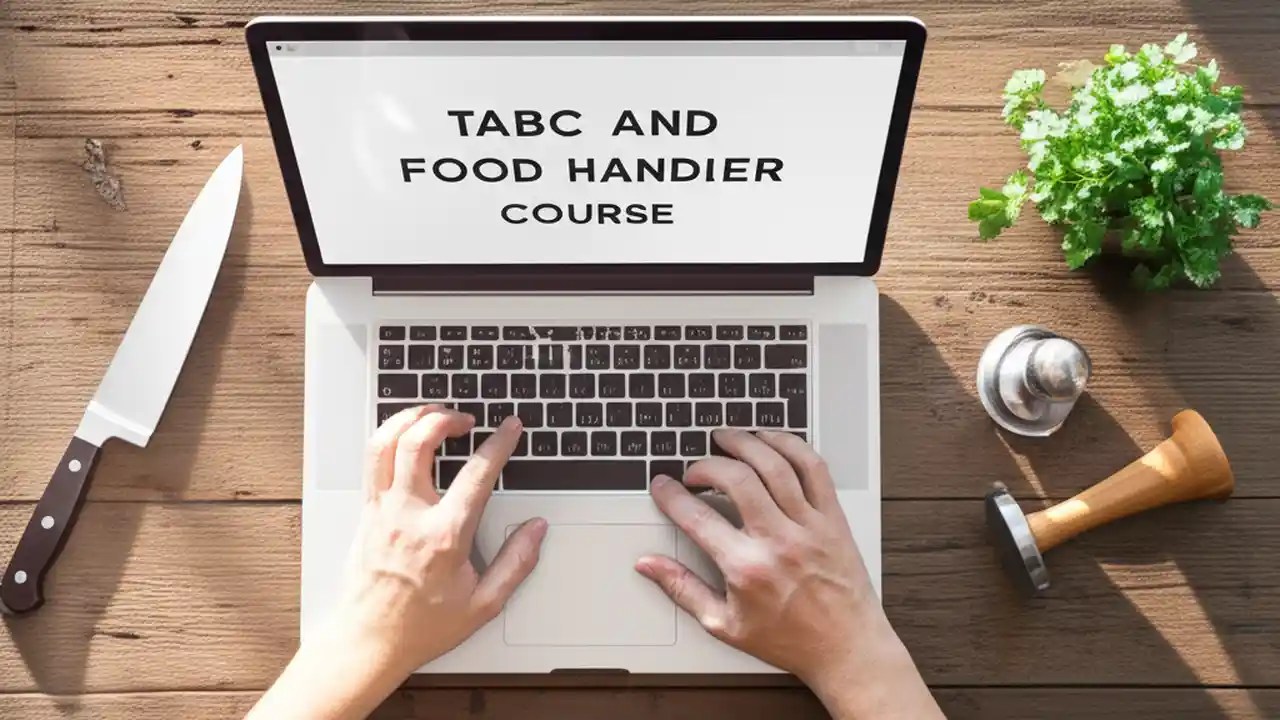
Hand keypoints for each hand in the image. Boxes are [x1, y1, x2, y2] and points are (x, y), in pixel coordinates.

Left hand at [248, 406, 545, 719]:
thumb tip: (536, 529)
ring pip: (386, 443)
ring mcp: (382, 510)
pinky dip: (388, 437)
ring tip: (432, 414)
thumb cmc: (422, 625)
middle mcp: (409, 515)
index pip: (477, 473)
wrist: (369, 641)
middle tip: (466, 419)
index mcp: (444, 535)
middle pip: (418, 442)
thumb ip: (516, 563)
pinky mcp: (366, 512)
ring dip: (410, 418)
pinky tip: (404, 435)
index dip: (499, 444)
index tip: (510, 428)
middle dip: (445, 418)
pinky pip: (371, 461)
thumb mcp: (484, 604)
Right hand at [637, 429, 940, 719]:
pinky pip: (814, 469)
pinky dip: (791, 445)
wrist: (847, 649)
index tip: (663, 485)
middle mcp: (779, 541)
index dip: (672, 495)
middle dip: (706, 464)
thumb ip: (682, 588)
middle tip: (694, 469)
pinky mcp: (833, 519)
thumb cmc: (790, 640)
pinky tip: (772, 441)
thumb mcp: (724, 624)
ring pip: (775, 464)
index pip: (697, 516)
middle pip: (736, 478)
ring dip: (745, 443)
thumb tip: (648, 565)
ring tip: (726, 438)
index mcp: (747, 568)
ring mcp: (809, 526)